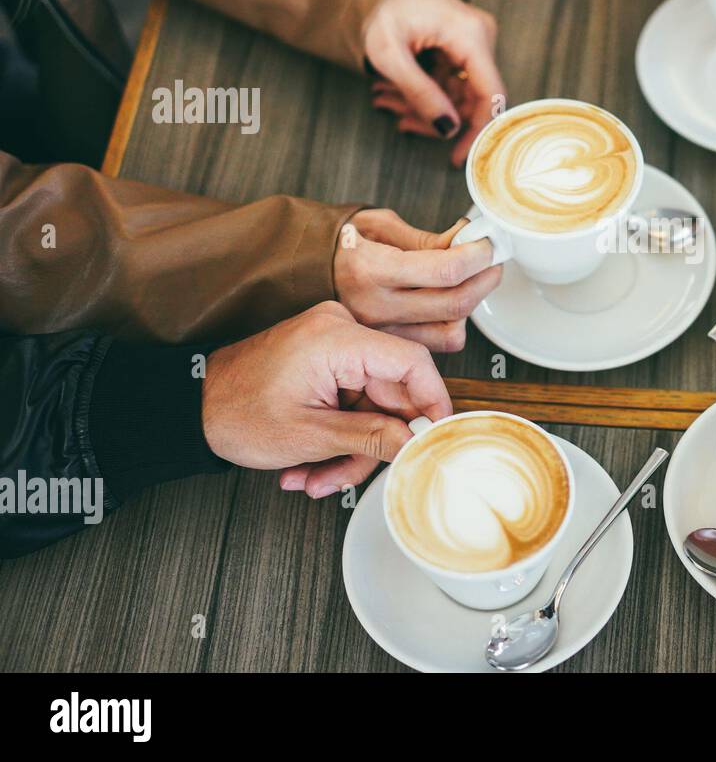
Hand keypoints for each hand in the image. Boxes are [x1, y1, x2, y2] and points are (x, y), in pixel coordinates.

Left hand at [202, 301, 452, 497]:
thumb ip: (372, 438)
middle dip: (373, 443)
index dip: (431, 403)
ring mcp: (331, 346)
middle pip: (390, 392)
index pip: (411, 363)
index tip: (433, 438)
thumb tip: (416, 443)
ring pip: (371, 405)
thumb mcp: (310, 436)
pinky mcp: (325, 362)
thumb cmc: (234, 413)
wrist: (189, 410)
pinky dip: (337, 435)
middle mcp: (339, 331)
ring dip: (349, 448)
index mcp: (337, 338)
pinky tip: (311, 463)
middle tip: (353, 475)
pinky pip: (352, 401)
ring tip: (316, 477)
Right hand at [333, 209, 500, 351]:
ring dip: (473, 304)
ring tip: (475, 279)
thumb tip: (467, 242)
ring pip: (451, 332)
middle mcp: (376, 307)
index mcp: (372, 269)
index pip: (445, 270)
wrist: (301, 272)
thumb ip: (427, 240)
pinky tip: (452, 301)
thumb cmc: (341, 242)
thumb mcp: (379, 225)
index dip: (478, 255)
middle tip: (493, 259)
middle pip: (455, 304)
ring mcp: (381, 333)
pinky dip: (453, 324)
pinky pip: (436, 345)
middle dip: (486, 277)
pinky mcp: (387, 346)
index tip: (488, 243)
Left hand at [362, 0, 506, 166]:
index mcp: (471, 35)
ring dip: (423, 106)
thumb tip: (447, 130)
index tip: (458, 156)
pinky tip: (395, 92)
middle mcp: (480, 37)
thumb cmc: (379, 4)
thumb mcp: (390, 54)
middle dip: (435, 117)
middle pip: (471, 99)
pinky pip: (450, 81)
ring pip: (458, 93)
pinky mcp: (461, 46)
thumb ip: (420, 94)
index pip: (490, 96)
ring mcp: (472, 42)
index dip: (477, 132)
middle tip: (401, 122)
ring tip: (387, 101)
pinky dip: (424, 92)